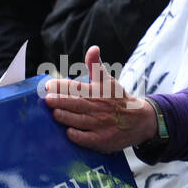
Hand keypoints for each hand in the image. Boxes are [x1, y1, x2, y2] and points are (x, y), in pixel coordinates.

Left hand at [43, 46, 157, 153]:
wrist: (140, 120)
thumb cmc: (118, 99)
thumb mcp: (108, 81)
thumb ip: (96, 65)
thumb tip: (93, 48)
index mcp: (97, 92)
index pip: (77, 87)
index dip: (62, 86)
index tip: (48, 85)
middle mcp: (98, 107)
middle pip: (77, 103)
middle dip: (62, 101)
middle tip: (48, 99)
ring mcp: (100, 124)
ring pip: (81, 121)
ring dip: (68, 117)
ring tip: (55, 114)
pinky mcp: (103, 140)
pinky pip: (89, 139)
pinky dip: (79, 136)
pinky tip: (69, 133)